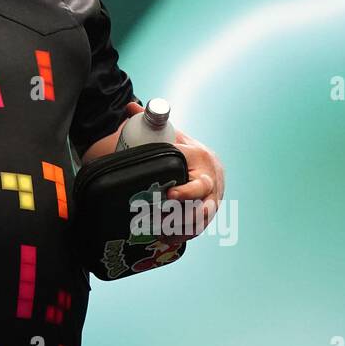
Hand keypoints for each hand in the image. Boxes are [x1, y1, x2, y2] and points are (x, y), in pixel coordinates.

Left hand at [104, 100, 224, 239]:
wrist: (207, 163)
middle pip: (203, 192)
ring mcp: (214, 195)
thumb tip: (130, 105)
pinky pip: (203, 224)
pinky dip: (189, 233)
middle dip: (187, 203)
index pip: (191, 166)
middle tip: (166, 214)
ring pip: (206, 212)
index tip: (169, 193)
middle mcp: (210, 176)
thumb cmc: (184, 149)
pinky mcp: (212, 209)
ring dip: (187, 224)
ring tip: (166, 232)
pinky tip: (173, 240)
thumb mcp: (171, 134)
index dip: (182, 180)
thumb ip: (151, 121)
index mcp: (199, 155)